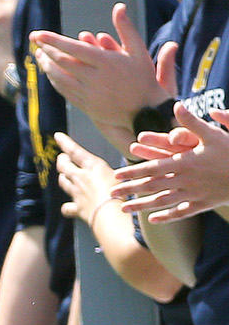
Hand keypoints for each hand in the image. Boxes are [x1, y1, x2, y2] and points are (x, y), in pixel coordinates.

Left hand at [31, 2, 171, 149]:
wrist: (146, 113)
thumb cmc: (143, 77)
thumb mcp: (139, 51)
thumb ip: (126, 29)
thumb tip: (119, 6)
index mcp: (107, 63)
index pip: (73, 48)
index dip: (53, 40)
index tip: (38, 34)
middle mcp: (95, 79)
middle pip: (62, 62)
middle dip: (46, 50)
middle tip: (35, 41)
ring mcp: (88, 94)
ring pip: (59, 78)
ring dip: (46, 65)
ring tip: (39, 55)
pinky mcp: (85, 106)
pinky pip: (64, 91)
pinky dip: (54, 80)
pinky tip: (50, 72)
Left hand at [53, 132, 120, 225]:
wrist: (112, 216)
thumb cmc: (123, 194)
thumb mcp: (124, 176)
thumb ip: (116, 172)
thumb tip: (116, 170)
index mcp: (94, 167)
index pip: (75, 151)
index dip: (65, 143)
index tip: (57, 136)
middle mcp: (82, 178)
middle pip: (65, 166)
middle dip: (62, 160)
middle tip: (62, 158)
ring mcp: (77, 193)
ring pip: (63, 182)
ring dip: (63, 178)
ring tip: (63, 175)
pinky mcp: (77, 207)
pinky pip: (67, 207)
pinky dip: (67, 207)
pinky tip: (67, 208)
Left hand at [115, 102, 228, 222]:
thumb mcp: (214, 134)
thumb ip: (193, 122)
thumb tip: (177, 105)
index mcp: (186, 163)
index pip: (153, 168)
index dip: (133, 171)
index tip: (116, 175)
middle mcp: (186, 180)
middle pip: (152, 186)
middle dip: (130, 190)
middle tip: (110, 194)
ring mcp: (194, 194)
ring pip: (163, 201)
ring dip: (142, 205)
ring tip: (123, 209)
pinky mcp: (204, 204)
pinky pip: (182, 212)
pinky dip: (167, 216)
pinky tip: (152, 219)